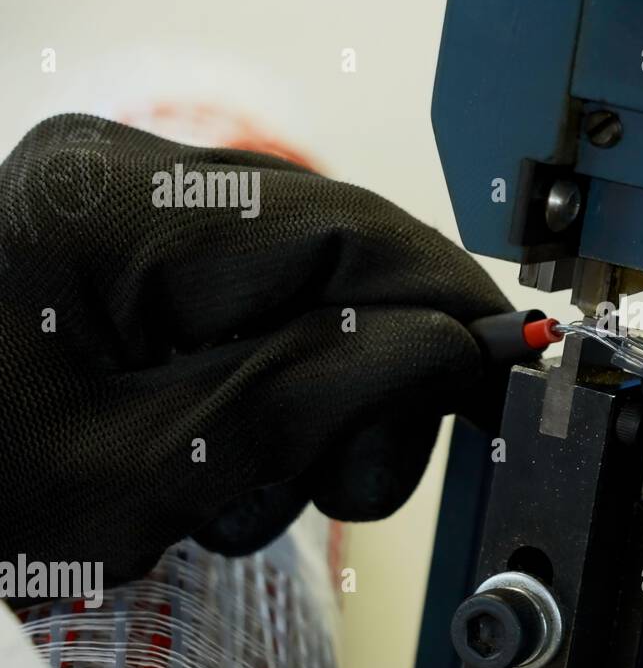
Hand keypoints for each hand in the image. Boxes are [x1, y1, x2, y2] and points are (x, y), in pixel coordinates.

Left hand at [0, 115, 508, 590]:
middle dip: (374, 373)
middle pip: (336, 255)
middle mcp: (123, 180)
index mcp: (111, 209)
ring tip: (252, 487)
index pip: (342, 233)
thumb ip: (310, 396)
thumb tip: (448, 345)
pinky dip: (273, 390)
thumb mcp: (145, 468)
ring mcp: (130, 213)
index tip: (506, 363)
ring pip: (311, 287)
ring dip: (318, 398)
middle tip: (357, 477)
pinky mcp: (141, 257)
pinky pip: (261, 305)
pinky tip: (224, 458)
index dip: (441, 303)